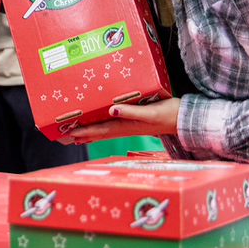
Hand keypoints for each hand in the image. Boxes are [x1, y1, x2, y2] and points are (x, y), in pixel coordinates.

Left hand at [65, 98, 181, 144]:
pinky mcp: (134, 124)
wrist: (184, 120)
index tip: (69, 133)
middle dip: (82, 135)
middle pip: (98, 134)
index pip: (100, 130)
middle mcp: (125, 128)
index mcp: (126, 126)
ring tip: (75, 136)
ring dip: (89, 134)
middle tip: (64, 137)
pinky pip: (112, 128)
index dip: (84, 132)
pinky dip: (101, 130)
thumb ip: (131, 111)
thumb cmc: (168, 114)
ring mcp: (129, 127)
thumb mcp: (150, 112)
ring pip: (104, 132)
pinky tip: (98, 128)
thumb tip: (111, 109)